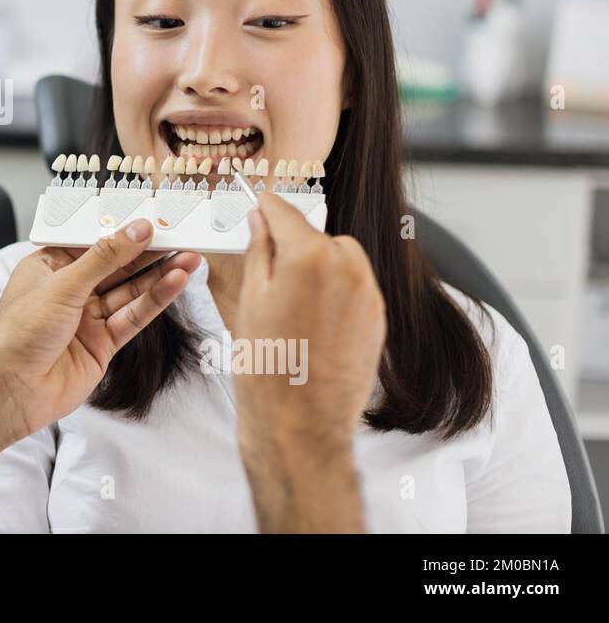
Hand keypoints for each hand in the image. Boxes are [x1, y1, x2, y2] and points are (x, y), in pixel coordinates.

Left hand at [0, 220, 200, 438]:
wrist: (10, 389)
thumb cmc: (18, 333)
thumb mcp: (63, 284)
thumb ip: (105, 257)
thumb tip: (136, 230)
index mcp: (49, 268)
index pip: (93, 242)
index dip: (123, 231)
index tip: (153, 218)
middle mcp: (69, 292)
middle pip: (116, 267)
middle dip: (149, 253)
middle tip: (182, 236)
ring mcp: (86, 320)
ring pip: (129, 292)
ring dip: (159, 276)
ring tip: (190, 257)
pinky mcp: (102, 345)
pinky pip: (132, 318)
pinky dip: (154, 301)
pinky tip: (175, 283)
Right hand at [236, 193, 385, 458]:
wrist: (300, 426)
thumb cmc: (268, 368)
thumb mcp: (250, 300)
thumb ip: (258, 251)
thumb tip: (260, 220)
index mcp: (311, 256)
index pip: (286, 212)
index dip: (266, 205)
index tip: (257, 201)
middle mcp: (349, 268)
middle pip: (317, 236)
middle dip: (293, 245)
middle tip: (265, 270)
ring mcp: (369, 295)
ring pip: (340, 259)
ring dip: (317, 267)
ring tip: (288, 303)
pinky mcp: (378, 320)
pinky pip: (354, 288)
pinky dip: (334, 292)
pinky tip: (309, 322)